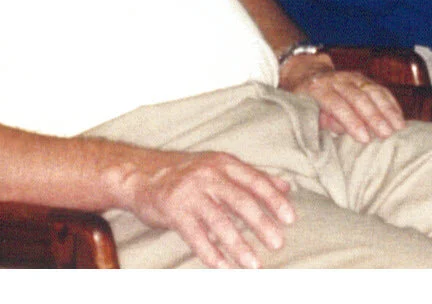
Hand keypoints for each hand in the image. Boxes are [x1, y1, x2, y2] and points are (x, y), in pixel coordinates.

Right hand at [116, 147, 295, 268]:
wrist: (141, 174)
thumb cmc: (187, 172)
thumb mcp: (220, 166)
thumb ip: (252, 177)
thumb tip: (286, 186)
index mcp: (223, 164)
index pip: (255, 181)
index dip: (274, 200)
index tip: (290, 218)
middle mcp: (208, 176)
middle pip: (240, 202)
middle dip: (261, 224)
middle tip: (278, 243)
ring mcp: (190, 194)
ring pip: (220, 222)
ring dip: (239, 246)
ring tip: (254, 264)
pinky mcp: (174, 212)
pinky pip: (196, 237)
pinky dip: (211, 254)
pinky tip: (224, 267)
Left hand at [278, 54, 404, 142]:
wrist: (305, 71)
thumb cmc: (303, 99)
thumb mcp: (302, 110)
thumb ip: (320, 120)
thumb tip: (340, 131)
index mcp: (317, 89)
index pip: (337, 105)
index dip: (351, 121)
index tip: (364, 138)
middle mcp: (336, 80)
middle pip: (358, 97)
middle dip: (374, 116)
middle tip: (386, 134)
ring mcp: (351, 77)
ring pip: (372, 91)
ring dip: (387, 109)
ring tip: (398, 127)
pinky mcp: (362, 78)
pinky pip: (380, 89)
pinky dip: (391, 103)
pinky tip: (399, 117)